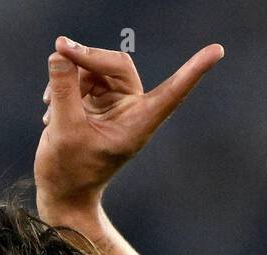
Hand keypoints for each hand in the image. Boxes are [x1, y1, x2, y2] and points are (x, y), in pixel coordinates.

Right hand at [34, 36, 223, 222]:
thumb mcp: (64, 131)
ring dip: (68, 78)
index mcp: (138, 123)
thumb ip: (63, 92)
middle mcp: (131, 110)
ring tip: (49, 107)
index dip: (193, 71)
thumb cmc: (68, 172)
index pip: (171, 92)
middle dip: (87, 58)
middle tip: (59, 49)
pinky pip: (80, 79)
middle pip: (116, 65)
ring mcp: (113, 105)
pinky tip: (49, 111)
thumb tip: (61, 54)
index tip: (217, 51)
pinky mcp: (95, 103)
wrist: (61, 194)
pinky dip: (63, 87)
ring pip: (94, 69)